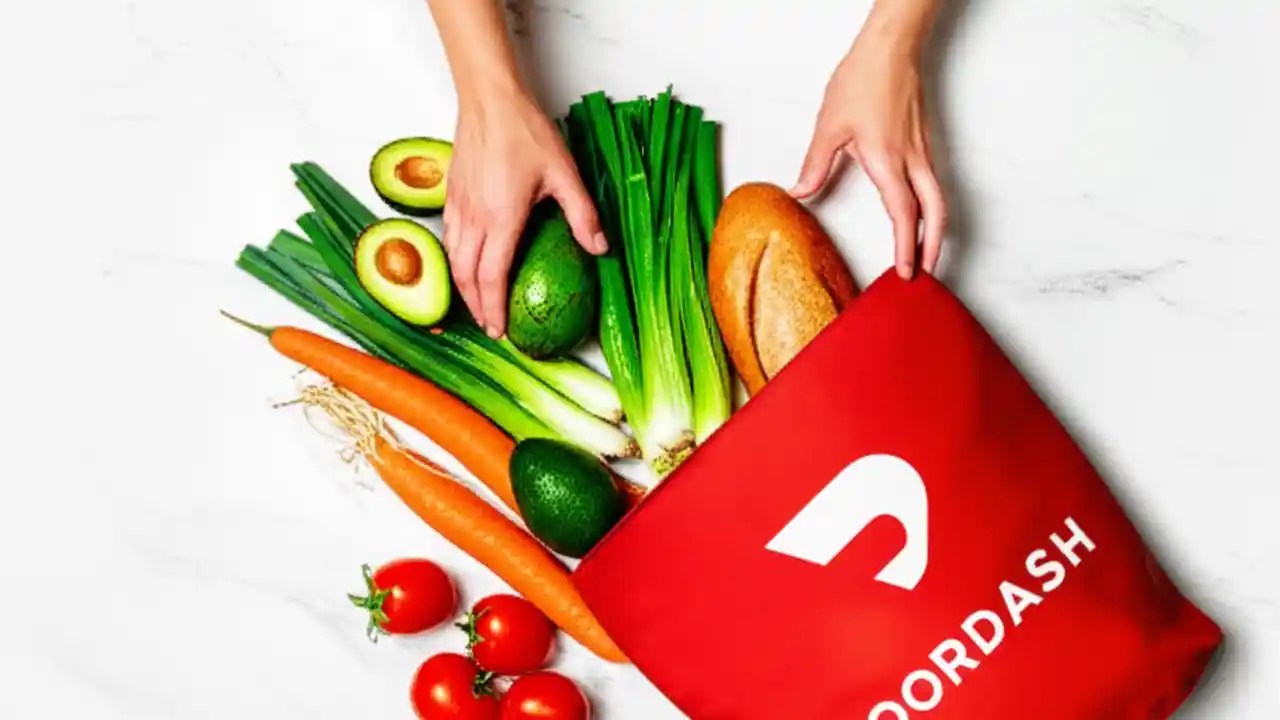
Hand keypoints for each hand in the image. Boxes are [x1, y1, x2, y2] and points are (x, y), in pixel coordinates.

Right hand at [443, 89, 606, 336]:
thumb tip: (600, 249)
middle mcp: (474, 217)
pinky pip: (448, 239)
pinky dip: (456, 261)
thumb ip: (582, 214)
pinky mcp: (451, 195)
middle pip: (466, 277)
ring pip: (453, 259)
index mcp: (502, 218)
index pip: (492, 277)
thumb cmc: (525, 131)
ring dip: (464, 287)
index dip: (494, 309)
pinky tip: (467, 264)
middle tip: (492, 327)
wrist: (489, 99)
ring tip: (479, 304)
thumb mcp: (564, 174)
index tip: (502, 331)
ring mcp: (458, 206)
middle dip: (477, 308)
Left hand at [793, 12, 945, 278]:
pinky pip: (933, 183)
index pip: (903, 214)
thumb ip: (816, 164)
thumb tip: (801, 191)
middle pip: (934, 213)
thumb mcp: (829, 125)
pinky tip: (920, 214)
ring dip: (935, 229)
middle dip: (932, 246)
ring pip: (938, 199)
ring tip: (926, 251)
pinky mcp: (923, 143)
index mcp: (888, 160)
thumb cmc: (864, 79)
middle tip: (924, 272)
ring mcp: (922, 151)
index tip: (905, 270)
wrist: (890, 48)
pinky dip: (932, 207)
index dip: (906, 246)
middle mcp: (912, 160)